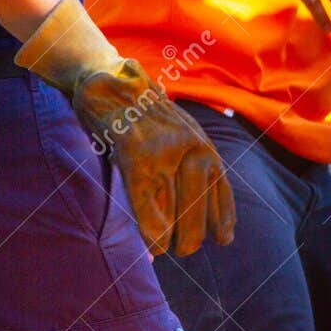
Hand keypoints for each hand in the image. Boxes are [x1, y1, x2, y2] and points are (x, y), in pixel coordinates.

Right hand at [14, 0, 233, 254]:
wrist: (107, 80)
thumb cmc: (142, 117)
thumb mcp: (179, 136)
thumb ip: (192, 168)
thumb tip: (201, 210)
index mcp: (204, 146)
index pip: (221, 191)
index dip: (223, 219)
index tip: (223, 240)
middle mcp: (191, 149)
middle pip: (198, 207)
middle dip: (192, 236)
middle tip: (184, 250)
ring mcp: (164, 152)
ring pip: (173, 209)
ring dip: (170, 238)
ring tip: (165, 249)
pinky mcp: (136, 155)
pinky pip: (146, 203)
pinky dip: (151, 229)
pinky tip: (153, 246)